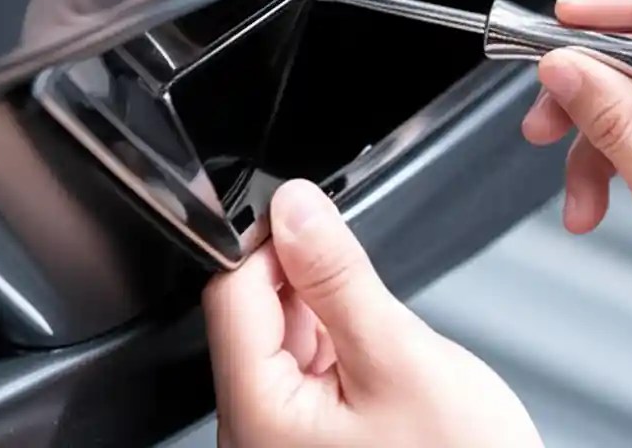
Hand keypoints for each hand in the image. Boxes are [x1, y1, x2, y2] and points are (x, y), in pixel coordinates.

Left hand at [203, 180, 541, 447]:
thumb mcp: (401, 359)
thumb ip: (339, 277)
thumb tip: (296, 208)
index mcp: (257, 417)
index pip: (230, 294)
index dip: (273, 244)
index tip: (314, 220)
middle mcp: (254, 435)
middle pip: (253, 318)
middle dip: (307, 286)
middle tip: (366, 293)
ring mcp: (281, 443)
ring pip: (283, 343)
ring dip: (328, 320)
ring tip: (385, 346)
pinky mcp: (309, 446)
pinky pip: (308, 377)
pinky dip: (342, 354)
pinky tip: (382, 368)